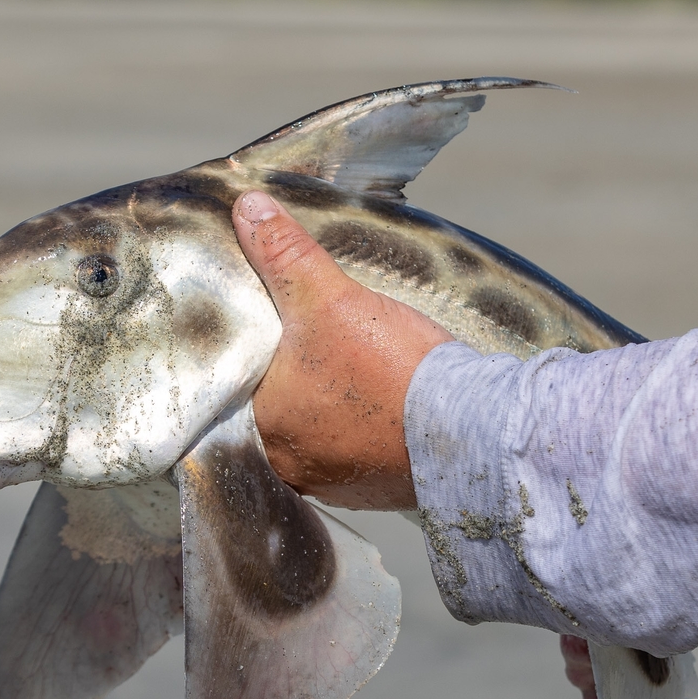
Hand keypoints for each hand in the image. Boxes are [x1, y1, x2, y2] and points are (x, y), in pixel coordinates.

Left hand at [232, 190, 452, 510]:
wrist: (472, 428)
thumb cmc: (392, 370)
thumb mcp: (332, 300)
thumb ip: (285, 255)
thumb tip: (247, 209)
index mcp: (260, 425)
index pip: (226, 385)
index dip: (237, 353)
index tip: (251, 331)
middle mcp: (284, 463)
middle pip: (263, 411)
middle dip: (275, 379)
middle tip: (289, 346)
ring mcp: (326, 481)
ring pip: (303, 434)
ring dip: (313, 406)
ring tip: (327, 369)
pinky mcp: (366, 489)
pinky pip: (341, 454)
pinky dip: (346, 428)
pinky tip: (361, 401)